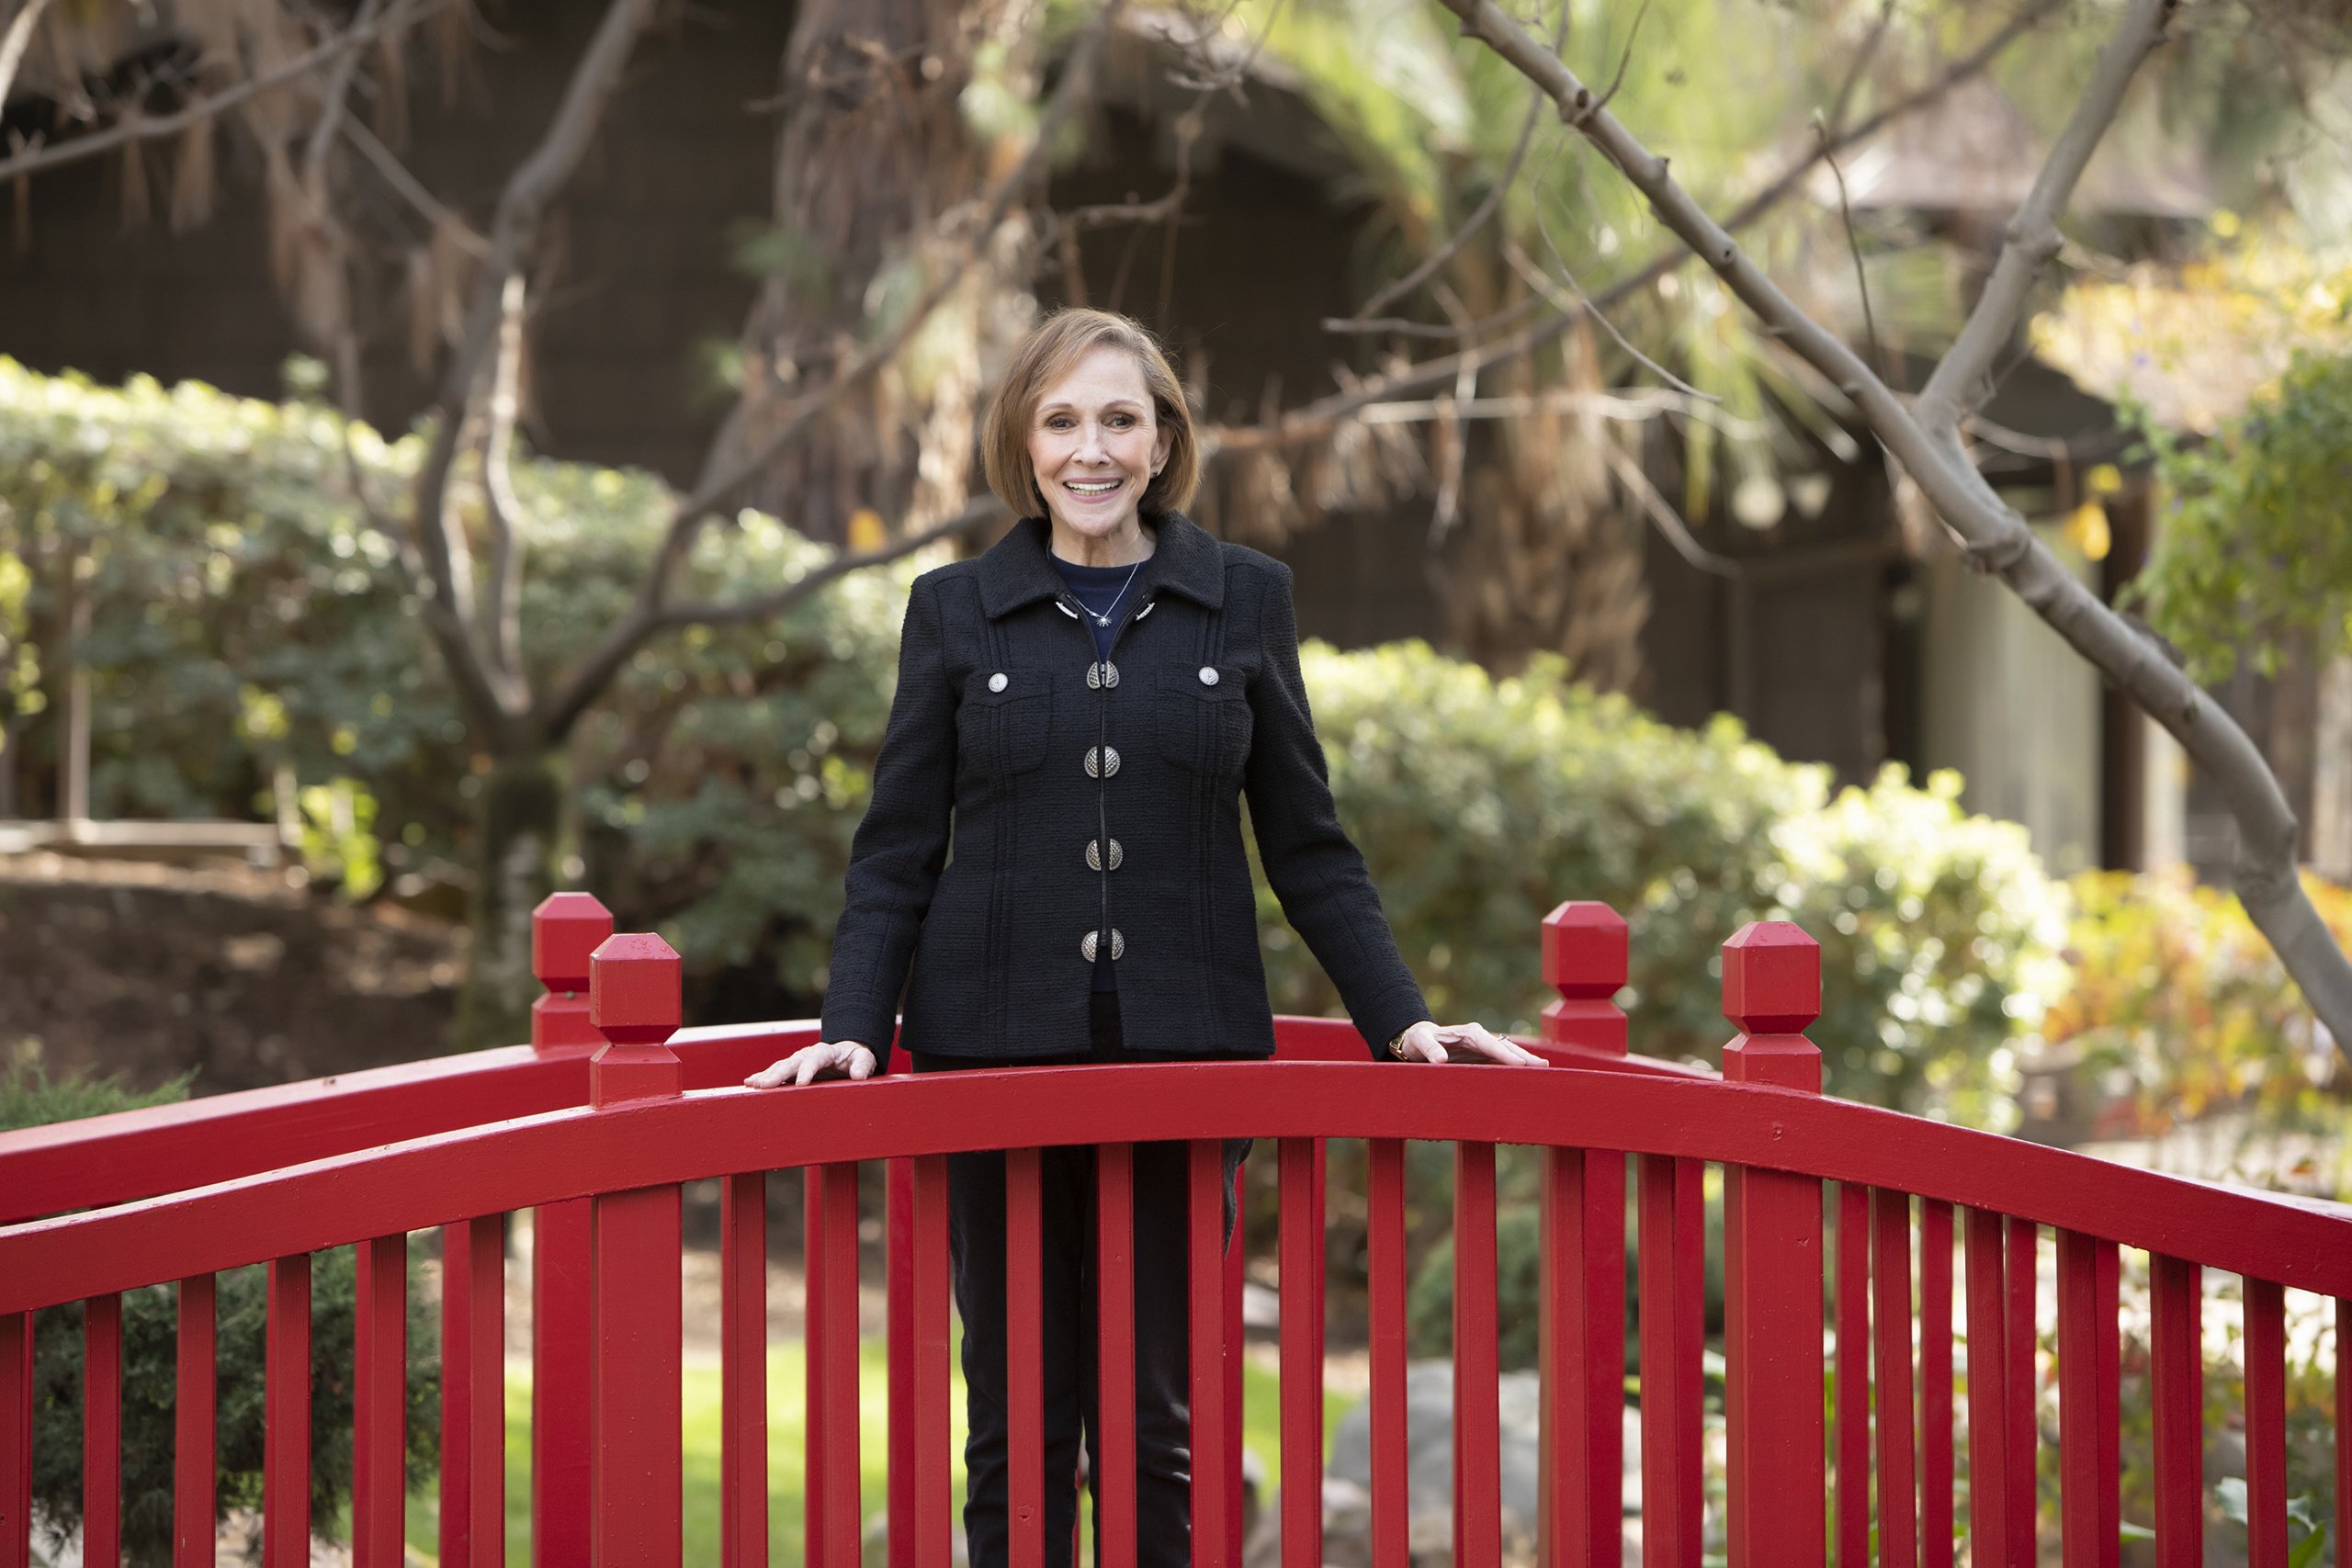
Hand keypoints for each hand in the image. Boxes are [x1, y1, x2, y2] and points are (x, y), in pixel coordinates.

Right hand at [744, 1040, 876, 1086]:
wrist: (845, 1052)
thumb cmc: (855, 1057)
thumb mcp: (864, 1058)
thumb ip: (863, 1065)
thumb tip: (858, 1075)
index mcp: (826, 1052)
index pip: (815, 1059)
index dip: (807, 1070)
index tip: (801, 1083)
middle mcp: (808, 1055)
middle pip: (791, 1063)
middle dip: (777, 1074)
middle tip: (764, 1085)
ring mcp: (798, 1061)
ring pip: (780, 1067)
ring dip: (766, 1076)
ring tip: (753, 1084)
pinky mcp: (792, 1069)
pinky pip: (776, 1072)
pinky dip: (763, 1077)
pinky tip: (749, 1083)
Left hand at [1393, 1020, 1545, 1066]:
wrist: (1419, 1041)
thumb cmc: (1418, 1040)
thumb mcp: (1419, 1042)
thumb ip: (1430, 1049)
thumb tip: (1440, 1060)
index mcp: (1468, 1033)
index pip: (1489, 1043)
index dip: (1504, 1054)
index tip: (1520, 1063)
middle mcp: (1480, 1039)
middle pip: (1506, 1047)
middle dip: (1524, 1056)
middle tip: (1543, 1067)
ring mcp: (1484, 1049)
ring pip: (1508, 1055)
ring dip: (1525, 1063)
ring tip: (1543, 1071)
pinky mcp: (1483, 1059)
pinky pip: (1502, 1064)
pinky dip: (1514, 1070)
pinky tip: (1527, 1079)